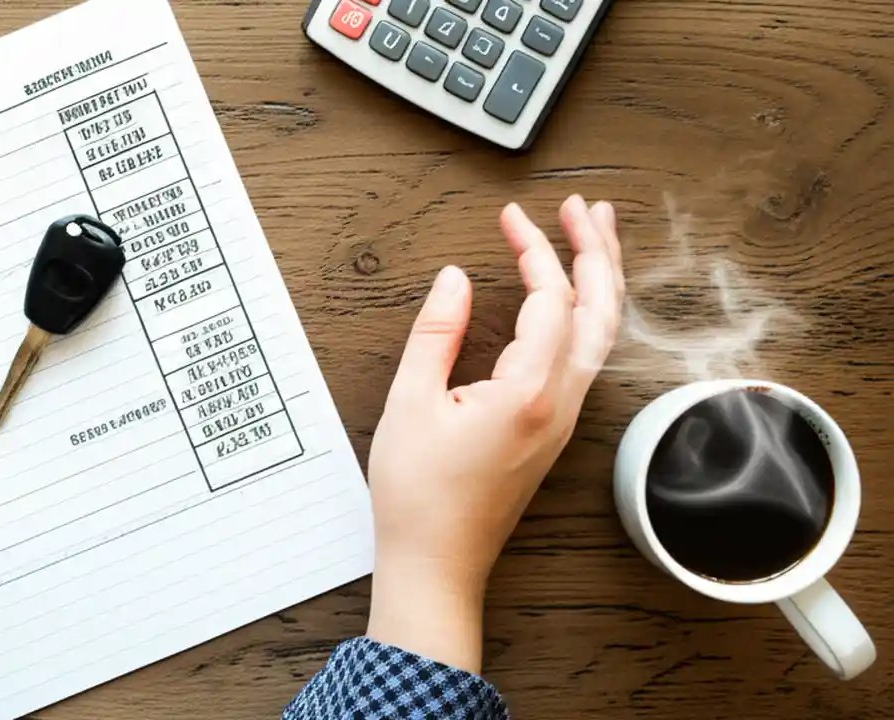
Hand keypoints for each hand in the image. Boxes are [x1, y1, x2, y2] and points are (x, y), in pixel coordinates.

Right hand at [365, 196, 623, 672]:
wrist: (436, 562)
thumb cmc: (419, 496)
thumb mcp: (410, 403)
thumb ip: (436, 332)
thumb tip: (454, 279)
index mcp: (528, 393)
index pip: (552, 300)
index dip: (537, 251)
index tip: (513, 220)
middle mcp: (560, 404)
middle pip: (601, 312)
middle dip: (596, 252)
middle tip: (581, 208)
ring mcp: (563, 419)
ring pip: (603, 335)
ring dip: (601, 281)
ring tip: (592, 237)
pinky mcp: (553, 429)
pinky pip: (588, 358)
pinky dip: (590, 315)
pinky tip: (576, 300)